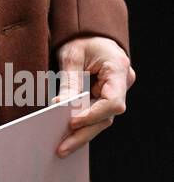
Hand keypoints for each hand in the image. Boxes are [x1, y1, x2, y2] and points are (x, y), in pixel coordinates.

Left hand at [53, 35, 133, 156]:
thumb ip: (69, 80)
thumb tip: (61, 106)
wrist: (89, 32)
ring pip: (101, 120)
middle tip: (62, 148)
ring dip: (81, 134)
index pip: (112, 101)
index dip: (93, 115)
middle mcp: (121, 84)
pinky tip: (66, 138)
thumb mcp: (72, 55)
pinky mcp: (104, 98)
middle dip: (83, 133)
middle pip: (106, 117)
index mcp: (118, 69)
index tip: (72, 122)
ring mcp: (115, 92)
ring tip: (61, 148)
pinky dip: (81, 126)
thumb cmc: (81, 38)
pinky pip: (95, 116)